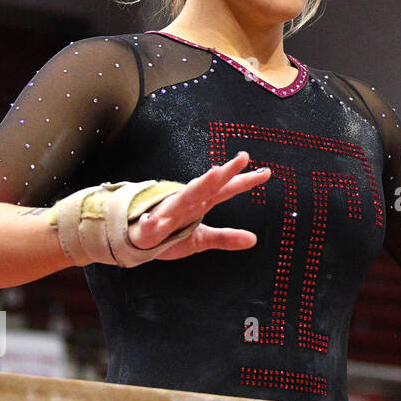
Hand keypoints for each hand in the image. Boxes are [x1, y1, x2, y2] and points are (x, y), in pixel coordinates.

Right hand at [126, 151, 270, 260]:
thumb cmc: (167, 236)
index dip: (245, 181)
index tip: (266, 172)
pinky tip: (154, 221)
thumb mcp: (200, 239)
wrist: (134, 242)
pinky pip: (151, 225)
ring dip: (198, 186)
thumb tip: (254, 240)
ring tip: (214, 174)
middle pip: (209, 186)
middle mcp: (186, 203)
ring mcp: (167, 213)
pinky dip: (152, 222)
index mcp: (199, 205)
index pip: (226, 190)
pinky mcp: (149, 229)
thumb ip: (226, 238)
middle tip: (242, 158)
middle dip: (225, 173)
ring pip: (185, 198)